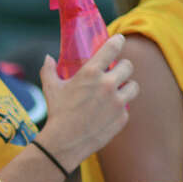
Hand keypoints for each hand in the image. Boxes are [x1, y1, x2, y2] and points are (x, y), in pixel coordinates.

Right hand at [37, 34, 136, 168]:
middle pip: (128, 66)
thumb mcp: (50, 88)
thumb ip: (49, 70)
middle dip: (123, 67)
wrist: (65, 142)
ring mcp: (117, 102)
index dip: (118, 41)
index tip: (119, 40)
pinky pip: (126, 108)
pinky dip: (119, 108)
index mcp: (91, 73)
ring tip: (119, 91)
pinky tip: (109, 112)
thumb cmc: (57, 112)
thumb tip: (48, 58)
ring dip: (127, 87)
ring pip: (134, 86)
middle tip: (116, 72)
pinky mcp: (122, 118)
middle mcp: (108, 84)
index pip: (113, 48)